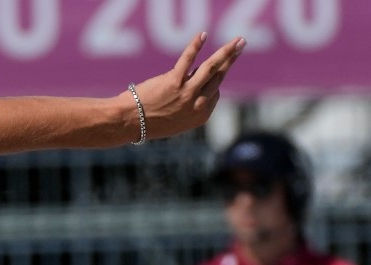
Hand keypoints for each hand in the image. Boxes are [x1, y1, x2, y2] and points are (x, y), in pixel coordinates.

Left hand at [127, 33, 244, 141]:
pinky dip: (195, 46)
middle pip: (218, 77)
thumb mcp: (176, 121)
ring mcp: (187, 92)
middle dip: (231, 59)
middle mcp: (198, 104)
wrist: (129, 123)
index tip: (207, 77)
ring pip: (211, 68)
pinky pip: (188, 59)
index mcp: (201, 116)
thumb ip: (188, 107)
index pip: (215, 91)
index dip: (211, 82)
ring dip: (226, 51)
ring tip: (237, 40)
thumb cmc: (149, 123)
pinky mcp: (173, 81)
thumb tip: (194, 88)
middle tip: (240, 44)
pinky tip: (203, 35)